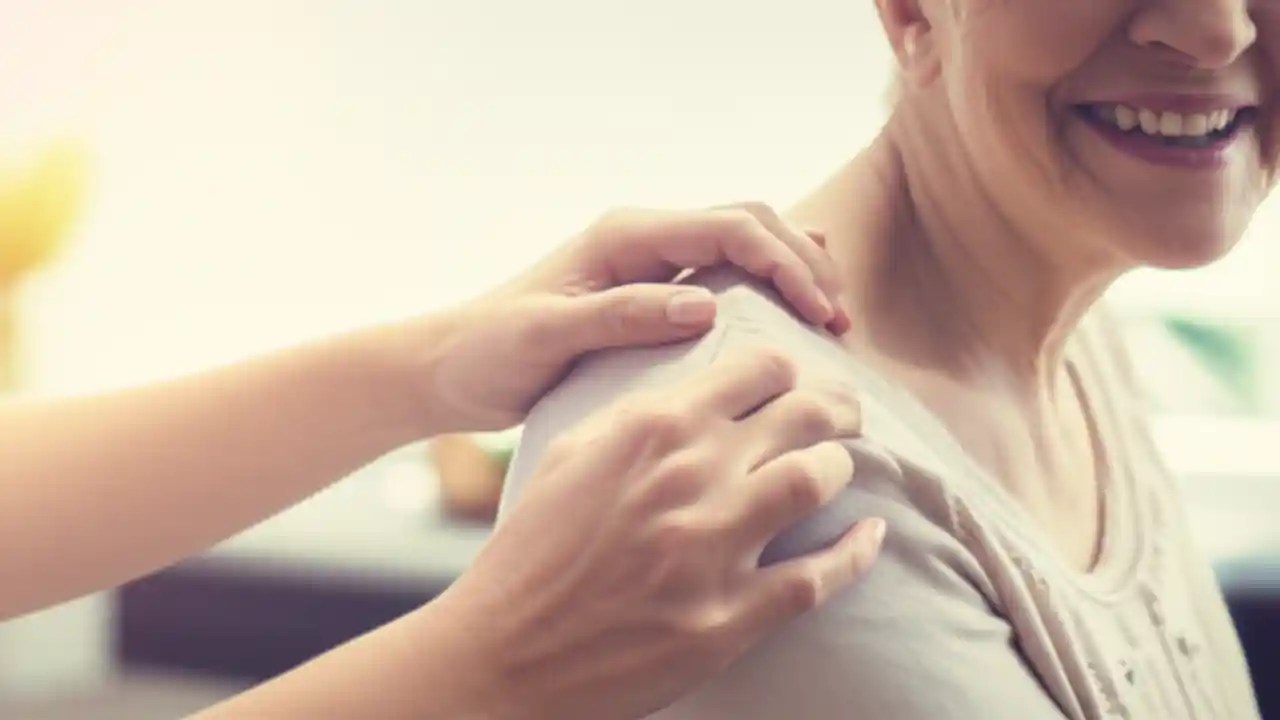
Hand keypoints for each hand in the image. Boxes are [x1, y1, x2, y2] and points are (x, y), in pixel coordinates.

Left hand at [422, 203, 849, 431]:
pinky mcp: (649, 294)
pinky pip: (723, 277)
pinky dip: (766, 289)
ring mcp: (648, 264)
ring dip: (791, 274)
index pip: (729, 228)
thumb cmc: (489, 352)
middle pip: (748, 225)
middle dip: (802, 263)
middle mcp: (642, 239)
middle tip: (839, 320)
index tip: (821, 314)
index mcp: (625, 237)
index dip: (784, 265)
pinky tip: (794, 315)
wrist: (448, 367)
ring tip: (832, 321)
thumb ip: (620, 317)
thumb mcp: (546, 337)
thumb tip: (706, 308)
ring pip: (742, 246)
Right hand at [437, 349, 884, 719]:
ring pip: (817, 480)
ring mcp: (714, 548)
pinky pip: (818, 575)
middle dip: (836, 409)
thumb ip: (638, 417)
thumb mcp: (572, 455)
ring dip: (839, 467)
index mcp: (653, 428)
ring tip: (840, 467)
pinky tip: (871, 537)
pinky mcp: (728, 617)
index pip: (757, 368)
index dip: (790, 370)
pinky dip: (855, 553)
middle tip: (844, 416)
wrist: (503, 651)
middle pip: (803, 415)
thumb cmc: (530, 549)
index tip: (798, 381)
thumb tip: (699, 396)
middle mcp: (692, 476)